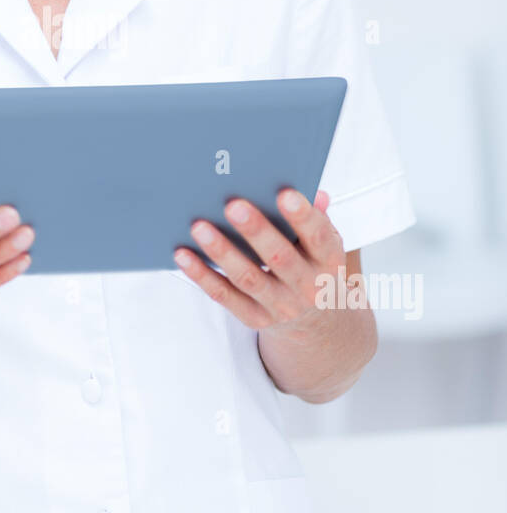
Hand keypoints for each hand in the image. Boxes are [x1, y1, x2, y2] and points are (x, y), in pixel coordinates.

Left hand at [173, 188, 343, 334]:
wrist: (316, 321)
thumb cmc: (312, 266)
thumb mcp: (323, 243)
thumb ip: (316, 216)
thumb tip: (314, 192)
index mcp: (328, 261)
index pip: (319, 236)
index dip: (303, 216)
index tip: (285, 193)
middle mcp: (308, 287)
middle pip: (279, 258)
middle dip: (256, 231)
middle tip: (233, 206)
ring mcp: (281, 306)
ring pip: (248, 278)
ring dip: (222, 252)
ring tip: (200, 227)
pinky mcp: (255, 318)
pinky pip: (224, 296)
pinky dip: (202, 275)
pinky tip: (184, 255)